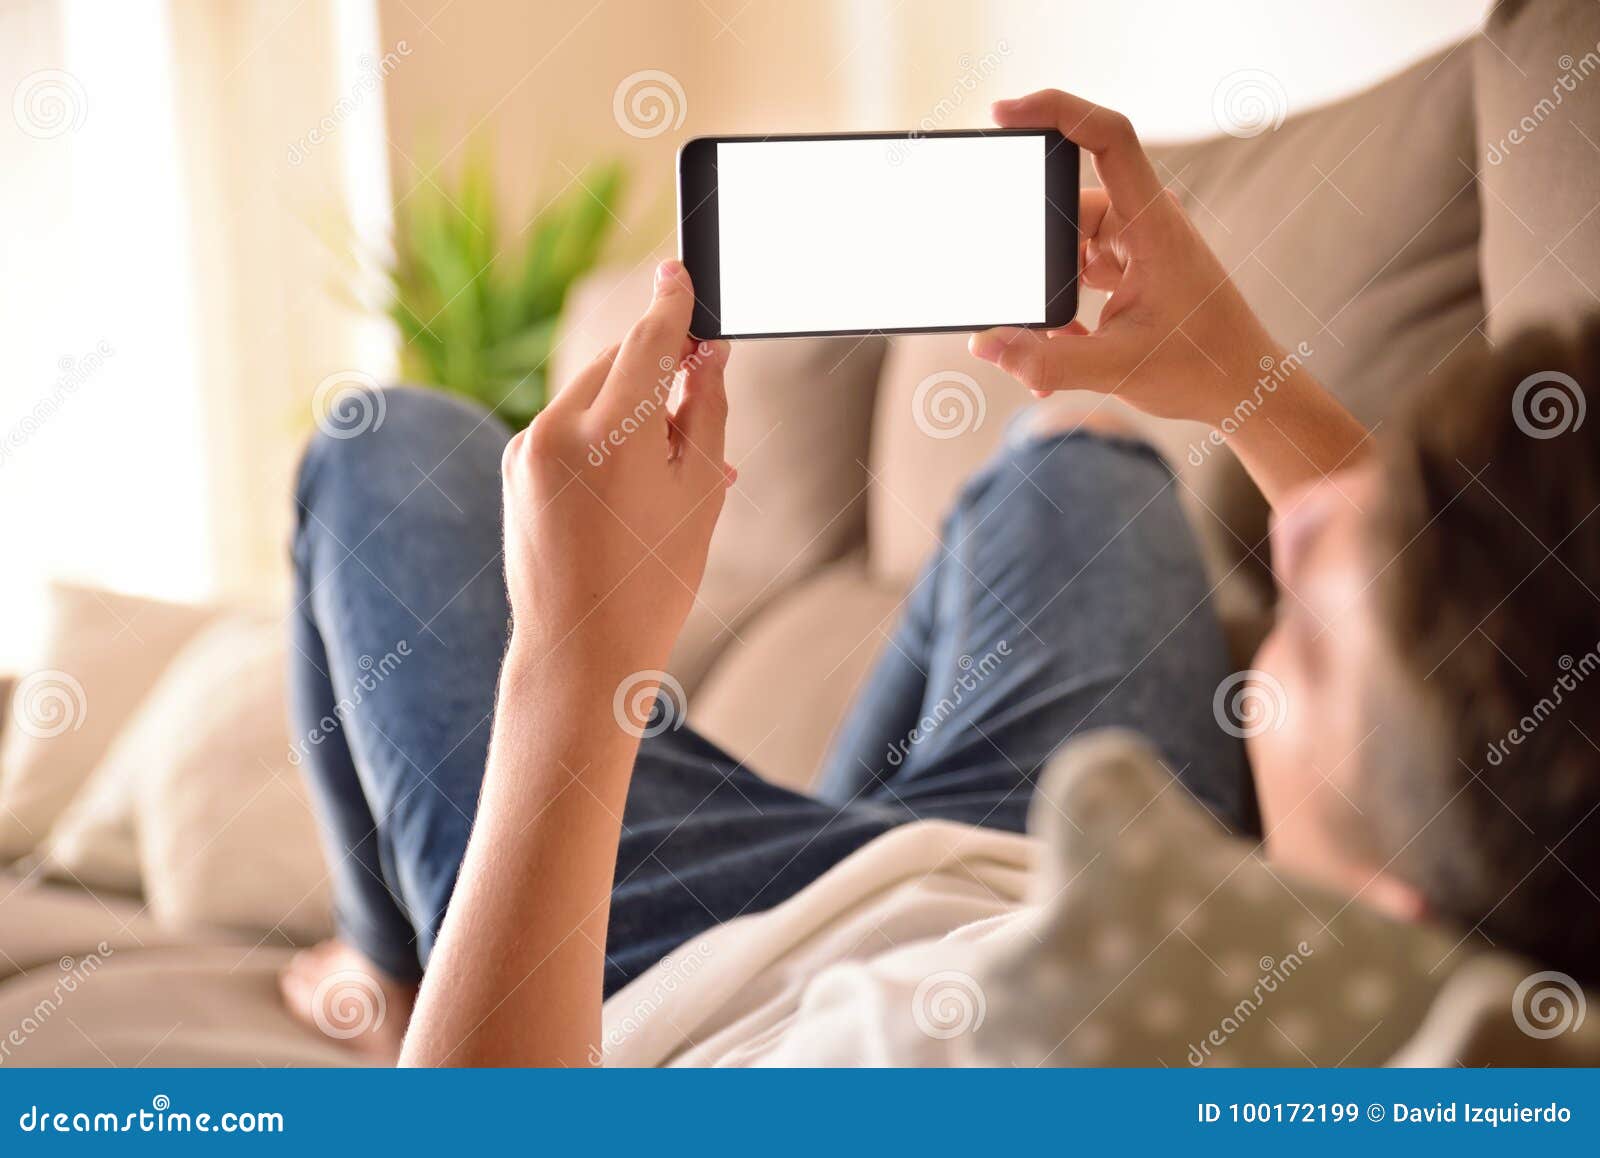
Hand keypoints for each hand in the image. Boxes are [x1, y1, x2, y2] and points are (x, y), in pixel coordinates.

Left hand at [500, 259, 732, 666]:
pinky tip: (635, 484)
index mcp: (609, 434)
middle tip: (703, 396)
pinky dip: (603, 436)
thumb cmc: (650, 583)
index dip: (672, 304)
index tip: (681, 275)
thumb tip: (706, 357)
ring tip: (675, 468)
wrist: (580, 652)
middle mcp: (556, 430)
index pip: (648, 341)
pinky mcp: (514, 468)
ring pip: (592, 396)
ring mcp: (526, 449)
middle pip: (618, 364)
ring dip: (633, 408)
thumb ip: (704, 411)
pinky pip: (567, 429)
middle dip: (659, 370)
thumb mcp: (700, 493)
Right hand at [970, 90, 1283, 427]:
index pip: (1108, 138)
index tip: (1003, 114)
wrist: (1243, 388)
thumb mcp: (1118, 368)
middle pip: (1068, 201)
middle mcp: (1143, 223)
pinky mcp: (1127, 270)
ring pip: (1066, 240)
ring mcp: (1134, 245)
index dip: (1056, 110)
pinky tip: (1054, 343)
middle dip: (1031, 240)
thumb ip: (1047, 359)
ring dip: (1045, 283)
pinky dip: (1057, 304)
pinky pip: (1075, 269)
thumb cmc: (1202, 369)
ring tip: (1036, 328)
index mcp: (1152, 225)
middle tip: (1008, 280)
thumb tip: (986, 344)